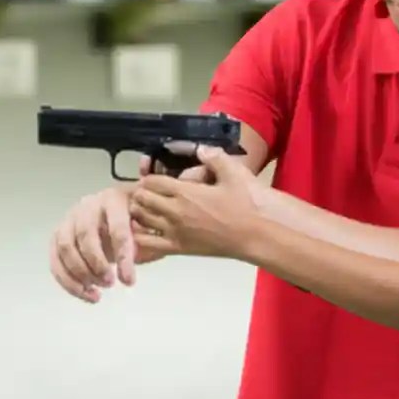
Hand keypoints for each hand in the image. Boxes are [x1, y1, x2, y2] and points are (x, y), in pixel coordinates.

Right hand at [49, 186, 136, 302]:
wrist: (116, 213)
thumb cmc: (133, 221)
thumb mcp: (145, 228)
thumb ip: (142, 246)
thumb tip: (128, 277)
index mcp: (113, 200)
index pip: (117, 228)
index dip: (123, 257)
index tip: (129, 281)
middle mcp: (87, 206)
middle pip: (86, 236)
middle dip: (97, 265)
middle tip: (110, 283)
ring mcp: (69, 220)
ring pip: (66, 248)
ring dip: (80, 274)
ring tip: (98, 292)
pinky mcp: (58, 236)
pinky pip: (55, 260)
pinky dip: (68, 282)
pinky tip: (86, 293)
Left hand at [130, 146, 263, 259]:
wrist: (260, 234)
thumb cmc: (249, 201)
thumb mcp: (233, 171)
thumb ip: (213, 157)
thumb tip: (200, 149)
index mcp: (185, 191)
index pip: (151, 182)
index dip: (148, 178)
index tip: (152, 178)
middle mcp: (175, 212)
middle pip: (142, 200)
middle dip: (140, 194)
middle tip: (148, 193)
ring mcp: (175, 233)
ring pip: (141, 221)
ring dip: (138, 213)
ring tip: (145, 209)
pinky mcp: (180, 249)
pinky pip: (148, 245)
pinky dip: (140, 237)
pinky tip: (145, 231)